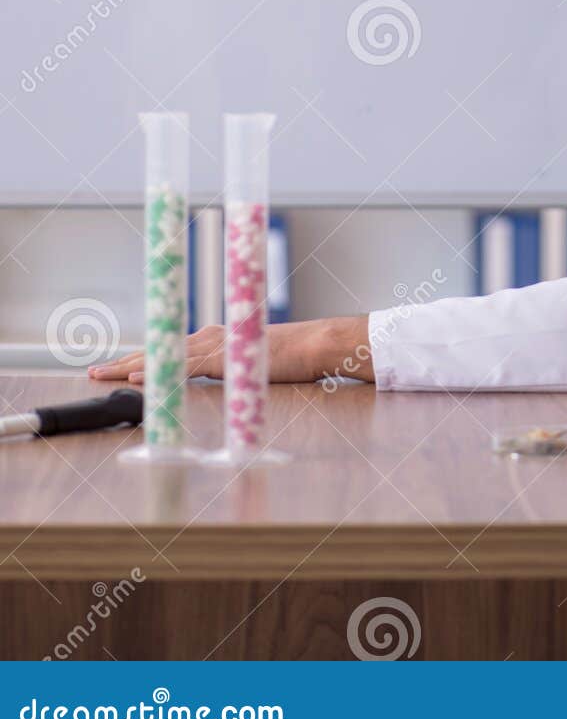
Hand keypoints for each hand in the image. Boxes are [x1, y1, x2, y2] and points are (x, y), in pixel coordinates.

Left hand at [88, 316, 373, 385]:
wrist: (319, 344)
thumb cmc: (296, 356)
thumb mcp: (256, 364)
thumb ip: (236, 370)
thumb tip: (224, 381)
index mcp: (218, 338)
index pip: (170, 349)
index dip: (142, 358)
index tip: (116, 367)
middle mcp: (213, 337)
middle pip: (160, 349)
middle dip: (125, 361)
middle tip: (94, 371)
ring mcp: (219, 346)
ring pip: (165, 356)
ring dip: (131, 366)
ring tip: (103, 374)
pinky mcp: (227, 358)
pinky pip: (184, 367)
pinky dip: (158, 372)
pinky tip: (137, 378)